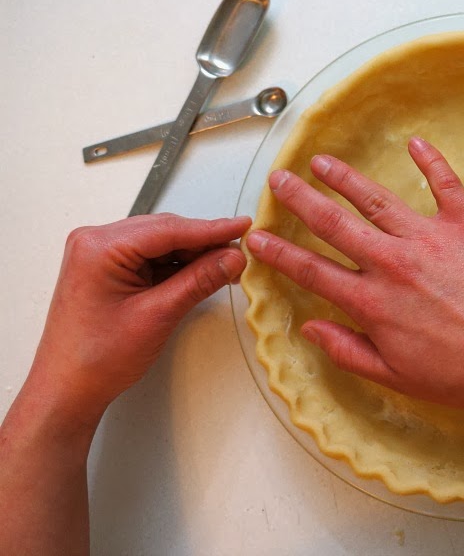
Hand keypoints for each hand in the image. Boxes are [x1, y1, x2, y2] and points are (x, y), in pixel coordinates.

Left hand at [28, 214, 250, 426]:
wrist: (67, 389)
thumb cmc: (96, 359)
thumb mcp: (157, 315)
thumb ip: (198, 281)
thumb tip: (231, 258)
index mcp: (99, 248)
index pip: (168, 229)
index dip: (211, 229)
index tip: (243, 227)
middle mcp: (95, 243)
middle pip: (164, 232)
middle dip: (203, 242)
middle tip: (241, 251)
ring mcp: (99, 255)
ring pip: (159, 244)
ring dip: (192, 255)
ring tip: (226, 265)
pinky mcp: (106, 269)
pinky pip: (149, 257)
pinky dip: (176, 266)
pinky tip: (201, 273)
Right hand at [246, 137, 463, 410]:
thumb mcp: (396, 376)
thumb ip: (348, 351)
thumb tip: (311, 328)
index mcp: (373, 303)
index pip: (312, 271)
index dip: (280, 253)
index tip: (258, 238)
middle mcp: (394, 264)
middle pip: (334, 224)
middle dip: (301, 200)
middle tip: (279, 180)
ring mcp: (430, 240)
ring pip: (377, 200)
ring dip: (345, 178)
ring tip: (323, 161)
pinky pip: (445, 185)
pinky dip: (431, 162)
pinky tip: (415, 144)